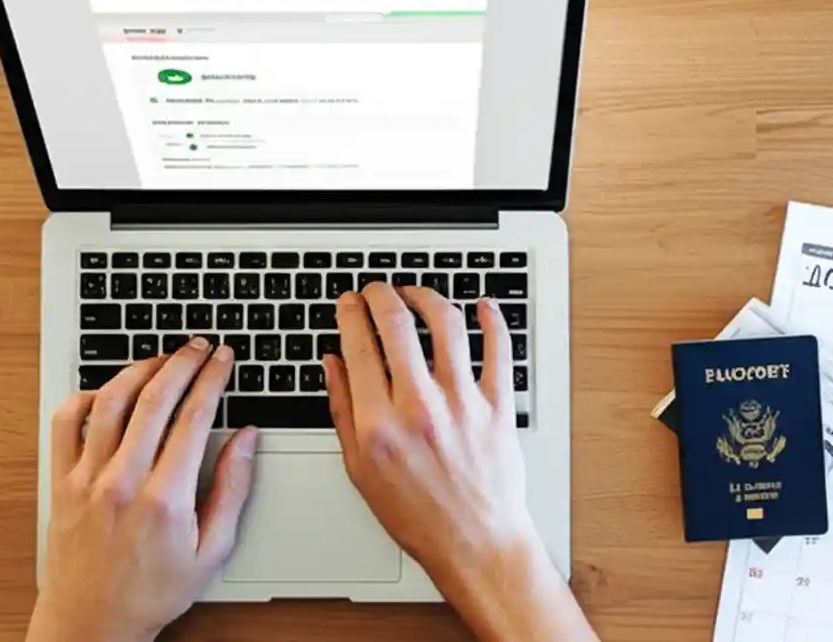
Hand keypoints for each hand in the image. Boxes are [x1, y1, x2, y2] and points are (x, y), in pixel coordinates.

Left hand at [27, 338, 258, 641]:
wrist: (93, 623)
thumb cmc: (153, 592)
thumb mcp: (213, 550)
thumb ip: (233, 489)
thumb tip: (248, 440)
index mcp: (166, 499)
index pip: (195, 416)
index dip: (213, 378)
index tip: (223, 359)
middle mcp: (123, 483)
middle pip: (155, 398)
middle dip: (182, 362)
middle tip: (198, 346)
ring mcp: (86, 480)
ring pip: (111, 401)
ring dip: (139, 369)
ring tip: (160, 358)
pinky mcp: (61, 483)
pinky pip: (66, 422)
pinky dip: (87, 396)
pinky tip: (109, 391)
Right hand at [326, 284, 596, 641]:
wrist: (474, 543)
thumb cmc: (418, 515)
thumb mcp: (360, 469)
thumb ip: (343, 410)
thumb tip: (333, 363)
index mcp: (380, 423)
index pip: (359, 347)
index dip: (351, 314)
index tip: (349, 303)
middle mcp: (420, 408)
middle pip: (399, 325)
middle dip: (382, 295)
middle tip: (378, 290)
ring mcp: (463, 404)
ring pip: (448, 326)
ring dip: (429, 298)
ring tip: (418, 294)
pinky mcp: (498, 407)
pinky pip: (499, 351)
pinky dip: (493, 321)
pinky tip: (483, 308)